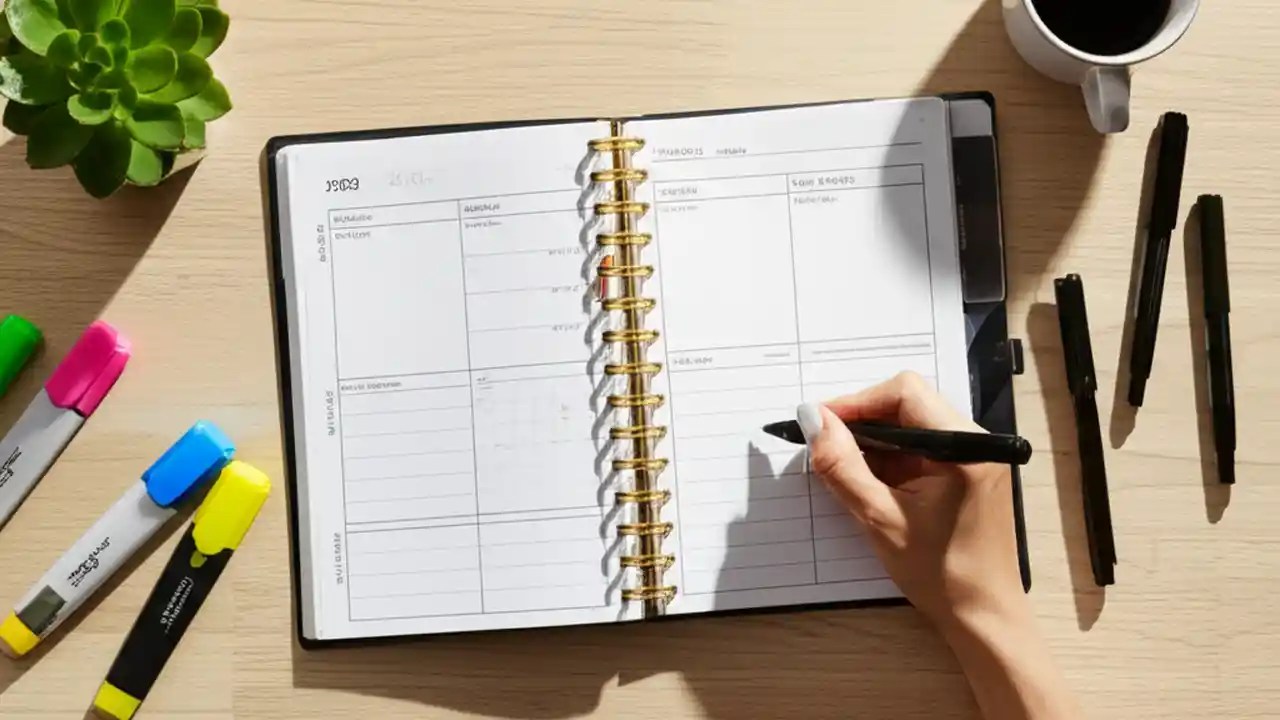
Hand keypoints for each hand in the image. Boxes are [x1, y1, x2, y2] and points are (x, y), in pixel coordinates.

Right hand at [796, 371, 1028, 632]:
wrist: (983, 616)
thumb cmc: (940, 574)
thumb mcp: (879, 519)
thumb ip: (843, 466)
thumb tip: (814, 421)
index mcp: (963, 447)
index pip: (903, 393)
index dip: (856, 402)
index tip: (820, 424)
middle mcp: (974, 442)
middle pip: (907, 403)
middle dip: (862, 421)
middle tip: (824, 447)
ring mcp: (973, 456)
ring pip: (910, 424)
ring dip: (873, 441)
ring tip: (842, 468)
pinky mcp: (965, 471)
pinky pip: (919, 446)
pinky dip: (889, 458)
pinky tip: (867, 481)